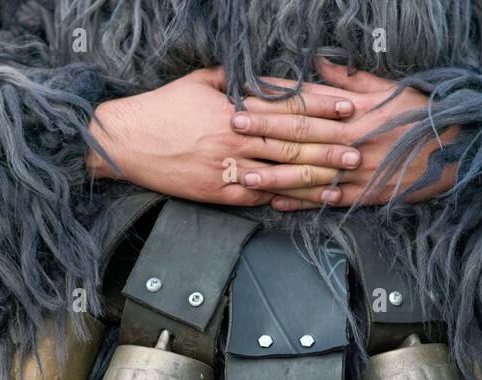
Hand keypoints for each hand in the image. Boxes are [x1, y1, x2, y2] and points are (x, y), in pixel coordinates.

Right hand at [85, 67, 363, 205]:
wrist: (125, 142)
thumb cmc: (162, 107)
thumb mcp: (199, 80)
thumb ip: (236, 79)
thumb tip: (268, 76)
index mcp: (233, 104)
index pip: (287, 104)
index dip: (321, 106)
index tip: (347, 108)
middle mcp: (234, 135)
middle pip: (291, 140)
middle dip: (328, 145)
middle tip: (356, 149)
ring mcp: (227, 166)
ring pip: (280, 172)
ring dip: (315, 177)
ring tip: (341, 180)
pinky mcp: (217, 190)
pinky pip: (257, 195)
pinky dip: (283, 198)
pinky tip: (304, 201)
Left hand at [230, 59, 457, 209]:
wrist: (457, 148)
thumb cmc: (422, 115)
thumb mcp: (387, 89)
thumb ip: (348, 82)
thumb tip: (317, 65)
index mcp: (354, 115)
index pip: (304, 109)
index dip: (271, 106)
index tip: (243, 103)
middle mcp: (351, 144)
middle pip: (299, 139)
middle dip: (262, 136)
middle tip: (230, 132)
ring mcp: (357, 173)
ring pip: (307, 175)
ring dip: (273, 176)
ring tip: (244, 175)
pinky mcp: (366, 195)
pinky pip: (327, 201)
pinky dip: (302, 203)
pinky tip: (277, 203)